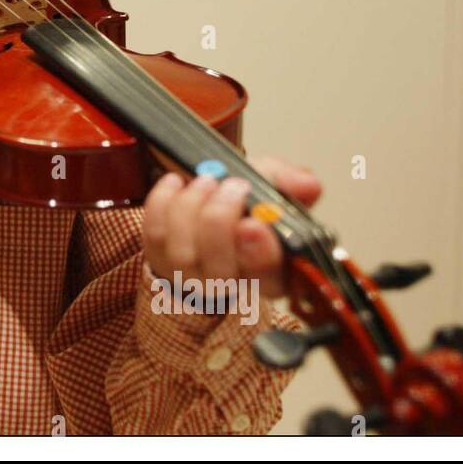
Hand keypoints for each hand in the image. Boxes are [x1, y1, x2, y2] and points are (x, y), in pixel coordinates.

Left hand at [141, 156, 321, 299]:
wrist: (208, 215)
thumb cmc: (245, 209)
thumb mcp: (274, 190)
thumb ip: (291, 184)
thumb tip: (308, 185)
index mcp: (271, 273)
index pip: (270, 278)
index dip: (260, 255)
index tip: (254, 223)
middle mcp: (230, 282)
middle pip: (219, 269)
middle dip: (221, 221)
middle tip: (233, 187)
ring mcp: (190, 275)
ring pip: (183, 253)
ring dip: (192, 209)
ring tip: (206, 181)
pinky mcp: (159, 258)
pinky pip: (154, 235)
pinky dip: (161, 203)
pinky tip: (175, 182)